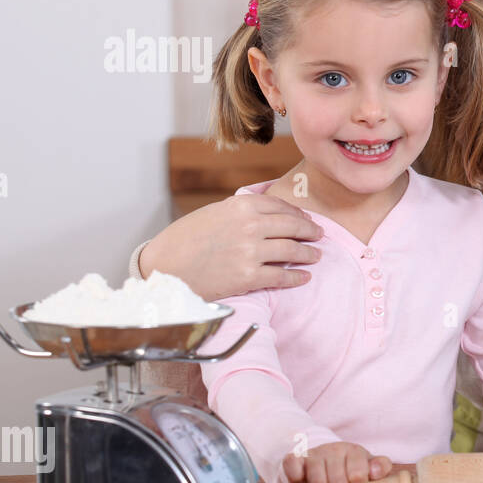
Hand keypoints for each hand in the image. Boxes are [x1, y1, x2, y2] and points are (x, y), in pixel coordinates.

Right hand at [139, 194, 323, 300]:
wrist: (164, 268)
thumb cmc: (185, 240)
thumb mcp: (214, 213)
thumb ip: (242, 212)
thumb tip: (269, 215)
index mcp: (241, 205)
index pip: (281, 207)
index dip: (297, 214)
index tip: (306, 219)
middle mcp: (250, 226)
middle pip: (292, 226)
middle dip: (310, 231)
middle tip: (319, 235)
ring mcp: (251, 252)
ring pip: (292, 251)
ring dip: (308, 254)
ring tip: (316, 256)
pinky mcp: (249, 277)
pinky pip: (281, 277)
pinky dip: (297, 277)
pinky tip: (304, 277)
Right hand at [283, 443, 392, 482]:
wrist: (324, 458)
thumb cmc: (349, 466)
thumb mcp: (368, 465)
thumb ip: (381, 466)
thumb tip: (375, 472)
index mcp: (353, 451)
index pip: (358, 474)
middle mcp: (333, 450)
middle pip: (338, 481)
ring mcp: (314, 454)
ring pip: (316, 479)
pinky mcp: (295, 458)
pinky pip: (292, 464)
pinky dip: (295, 476)